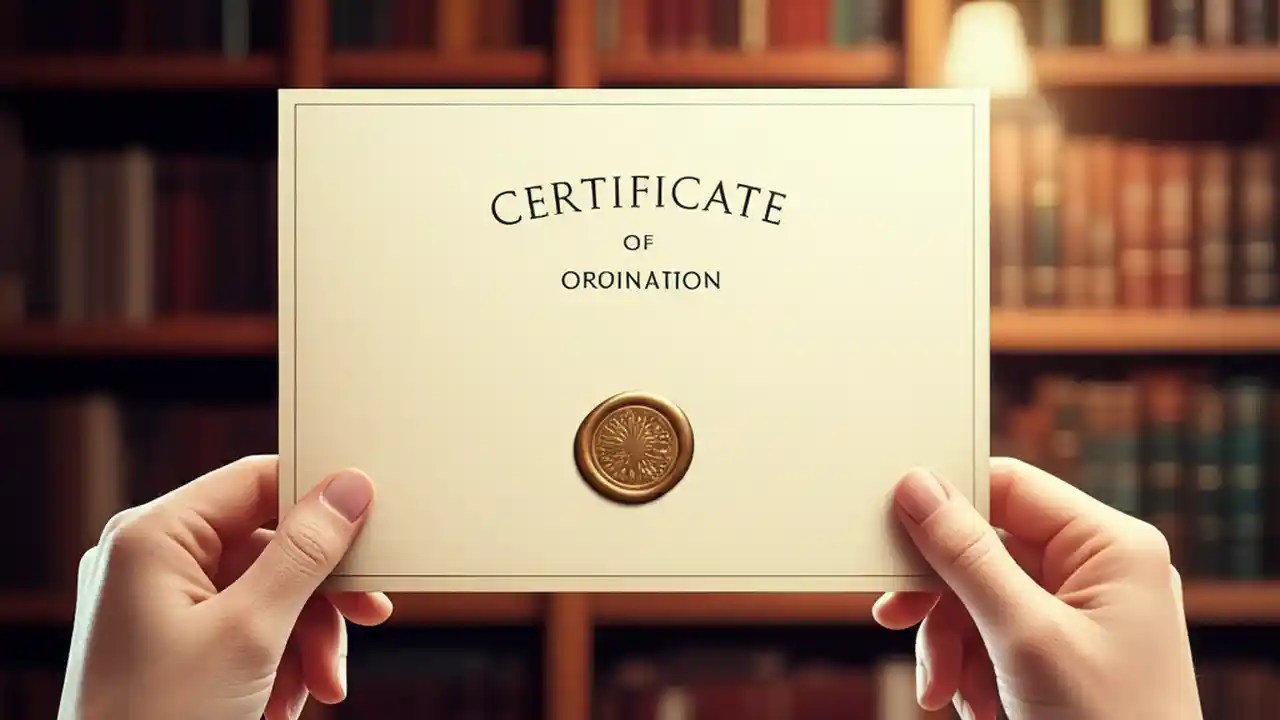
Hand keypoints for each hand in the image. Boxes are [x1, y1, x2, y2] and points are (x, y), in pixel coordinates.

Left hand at [57, 455, 392, 719]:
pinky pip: (249, 627)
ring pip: (269, 591)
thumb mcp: (251, 632)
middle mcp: (152, 560)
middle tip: (367, 618)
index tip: (374, 527)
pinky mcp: (174, 644)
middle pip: (271, 543)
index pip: (255, 481)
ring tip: (319, 686)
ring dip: (306, 639)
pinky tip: (285, 700)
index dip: (318, 500)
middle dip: (319, 596)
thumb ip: (305, 552)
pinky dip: (279, 661)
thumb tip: (349, 488)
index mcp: (152, 536)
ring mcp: (159, 604)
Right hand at [874, 458, 1200, 719]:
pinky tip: (973, 704)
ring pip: (978, 597)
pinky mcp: (1062, 652)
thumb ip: (966, 556)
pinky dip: (970, 669)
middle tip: (897, 620)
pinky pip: (991, 635)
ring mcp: (1082, 613)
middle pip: (984, 548)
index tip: (892, 532)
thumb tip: (916, 486)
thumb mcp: (1025, 636)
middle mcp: (1100, 570)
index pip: (1011, 487)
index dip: (948, 504)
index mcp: (1112, 546)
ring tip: (944, 690)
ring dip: (950, 645)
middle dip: (943, 601)